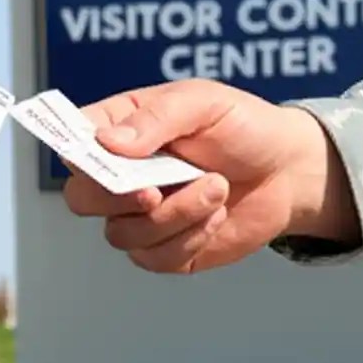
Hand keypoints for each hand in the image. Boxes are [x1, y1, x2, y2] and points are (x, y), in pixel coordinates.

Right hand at [61, 79, 360, 273]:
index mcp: (120, 127)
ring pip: (120, 233)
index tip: (103, 157)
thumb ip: (157, 118)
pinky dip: (190, 238)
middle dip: (115, 198)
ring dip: (174, 215)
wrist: (288, 171)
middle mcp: (122, 174)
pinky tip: (216, 215)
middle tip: (153, 191)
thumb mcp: (205, 104)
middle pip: (80, 197)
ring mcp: (140, 215)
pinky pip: (154, 258)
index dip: (76, 153)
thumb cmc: (244, 126)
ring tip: (218, 187)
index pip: (73, 141)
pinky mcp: (164, 249)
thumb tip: (108, 142)